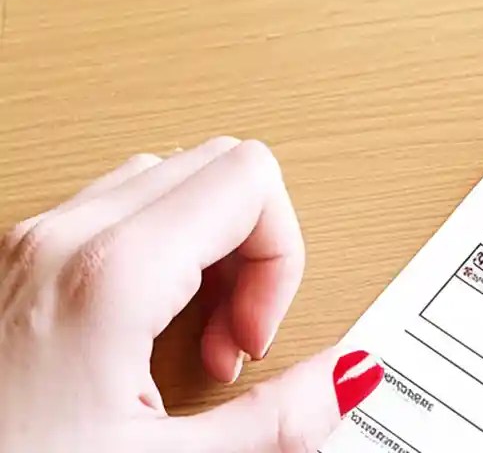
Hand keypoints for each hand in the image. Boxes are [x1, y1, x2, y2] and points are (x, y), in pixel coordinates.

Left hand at [0, 138, 382, 452]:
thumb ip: (277, 419)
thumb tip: (347, 375)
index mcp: (108, 273)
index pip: (252, 178)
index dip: (285, 253)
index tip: (261, 333)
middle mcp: (61, 237)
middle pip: (216, 165)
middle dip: (253, 246)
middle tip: (238, 336)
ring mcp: (30, 243)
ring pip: (168, 178)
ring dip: (209, 247)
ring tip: (197, 337)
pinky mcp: (15, 262)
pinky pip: (117, 210)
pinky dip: (160, 254)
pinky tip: (151, 333)